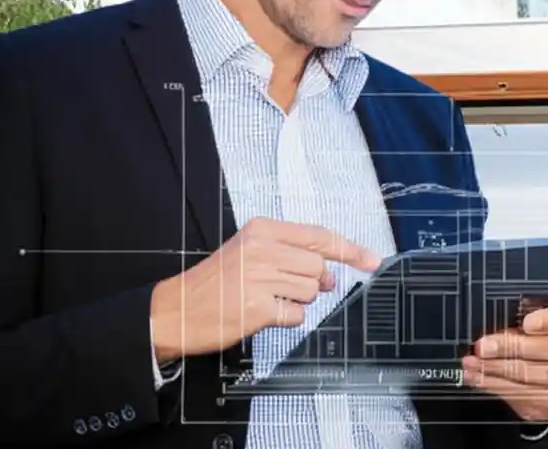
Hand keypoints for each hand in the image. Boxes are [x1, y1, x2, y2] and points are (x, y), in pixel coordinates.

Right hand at [149, 216, 380, 362]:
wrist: (175, 310)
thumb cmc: (214, 283)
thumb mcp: (248, 252)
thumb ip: (290, 255)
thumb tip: (330, 275)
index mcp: (262, 230)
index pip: (319, 236)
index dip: (350, 249)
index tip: (372, 260)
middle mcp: (262, 249)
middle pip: (318, 267)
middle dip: (312, 283)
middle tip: (286, 288)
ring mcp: (260, 278)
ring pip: (310, 292)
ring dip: (295, 301)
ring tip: (264, 298)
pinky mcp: (258, 307)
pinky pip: (296, 315)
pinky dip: (284, 319)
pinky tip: (260, 313)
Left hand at [461, 301, 547, 422]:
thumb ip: (538, 307)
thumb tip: (508, 313)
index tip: (527, 322)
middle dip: (514, 348)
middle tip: (484, 346)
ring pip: (535, 377)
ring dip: (497, 370)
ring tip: (472, 362)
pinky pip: (523, 396)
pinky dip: (496, 385)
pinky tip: (477, 376)